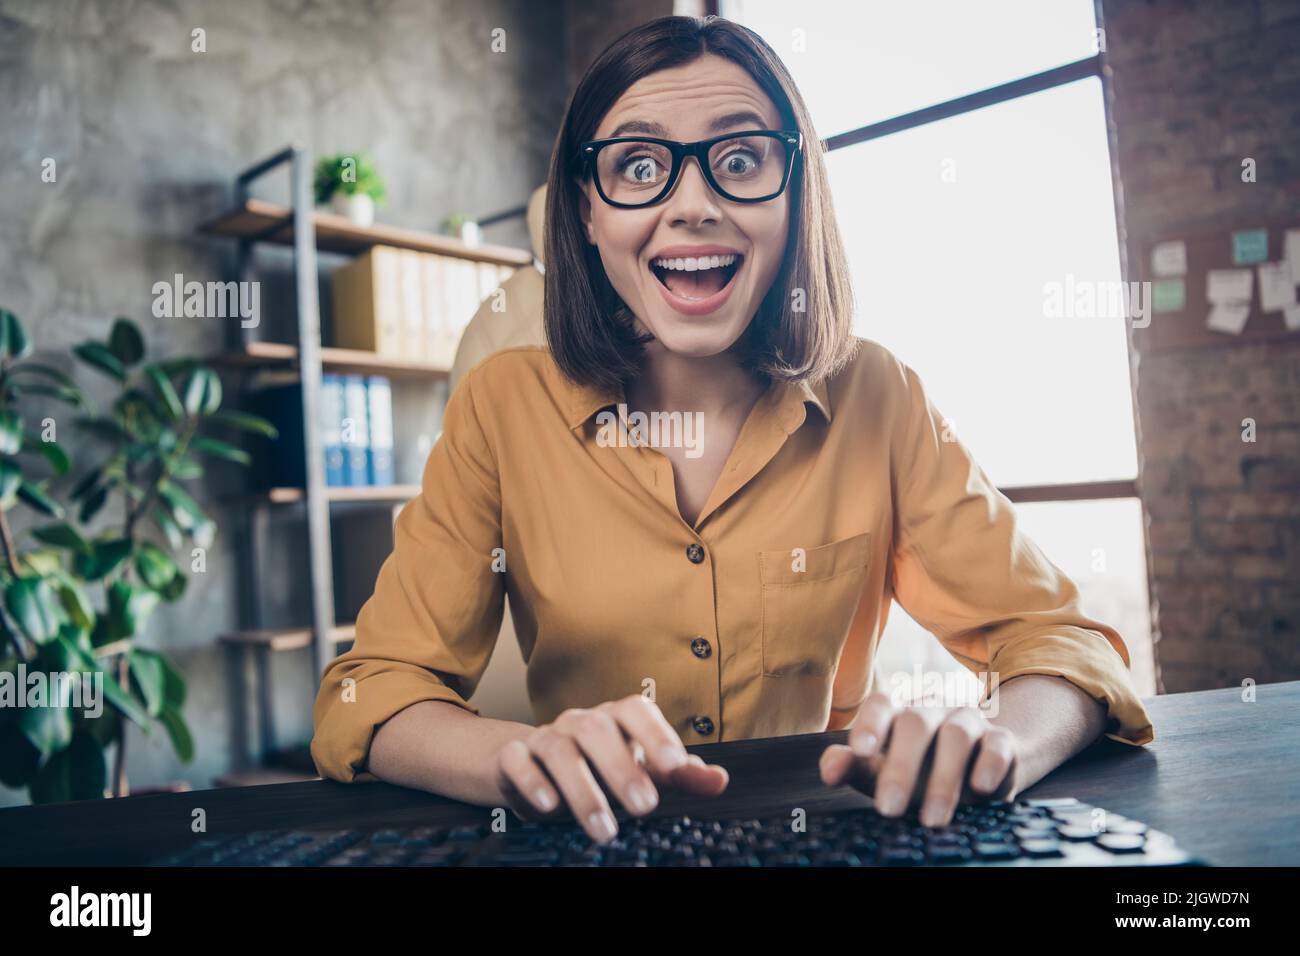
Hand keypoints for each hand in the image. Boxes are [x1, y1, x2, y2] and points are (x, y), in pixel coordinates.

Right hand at [494, 694, 728, 842]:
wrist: (530, 766)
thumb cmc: (598, 767)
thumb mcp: (641, 771)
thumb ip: (680, 777)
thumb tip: (719, 780)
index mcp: (614, 718)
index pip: (636, 710)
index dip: (655, 734)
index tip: (675, 766)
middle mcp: (579, 721)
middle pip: (598, 729)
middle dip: (622, 769)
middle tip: (645, 808)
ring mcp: (544, 736)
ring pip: (559, 749)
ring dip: (582, 789)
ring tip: (604, 828)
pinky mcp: (512, 757)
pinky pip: (517, 760)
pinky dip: (532, 781)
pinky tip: (548, 807)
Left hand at [819, 692, 1019, 827]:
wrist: (977, 772)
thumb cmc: (918, 771)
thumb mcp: (881, 771)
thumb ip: (853, 767)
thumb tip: (829, 768)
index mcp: (898, 714)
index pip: (881, 704)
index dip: (869, 723)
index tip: (859, 750)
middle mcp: (932, 711)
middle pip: (915, 723)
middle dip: (900, 766)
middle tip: (887, 807)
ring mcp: (968, 722)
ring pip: (956, 735)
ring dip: (943, 780)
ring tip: (931, 820)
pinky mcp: (1001, 741)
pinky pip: (998, 744)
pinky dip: (990, 764)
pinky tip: (981, 788)